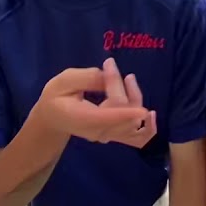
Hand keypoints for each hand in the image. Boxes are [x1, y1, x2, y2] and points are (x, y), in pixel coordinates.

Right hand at [34, 58, 154, 147]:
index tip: (143, 107)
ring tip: (128, 79)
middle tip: (109, 65)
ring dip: (135, 98)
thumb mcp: (64, 81)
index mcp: (82, 118)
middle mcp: (98, 131)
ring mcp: (108, 136)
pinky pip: (138, 139)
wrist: (54, 119)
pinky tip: (152, 115)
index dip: (125, 111)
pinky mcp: (116, 136)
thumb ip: (86, 78)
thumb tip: (107, 76)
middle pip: (122, 113)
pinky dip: (148, 130)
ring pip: (133, 123)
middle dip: (120, 86)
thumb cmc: (57, 97)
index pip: (107, 117)